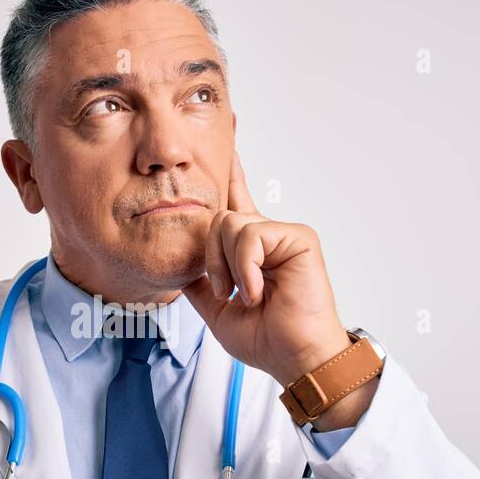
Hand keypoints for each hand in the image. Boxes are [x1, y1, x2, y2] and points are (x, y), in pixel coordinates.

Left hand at [182, 151, 377, 429]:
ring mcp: (283, 233)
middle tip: (226, 292)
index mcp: (249, 248)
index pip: (235, 197)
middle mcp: (267, 234)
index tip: (232, 121)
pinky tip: (259, 291)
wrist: (293, 357)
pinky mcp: (298, 236)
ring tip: (246, 294)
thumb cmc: (265, 338)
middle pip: (215, 218)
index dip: (231, 164)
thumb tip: (181, 259)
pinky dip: (247, 268)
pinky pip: (250, 236)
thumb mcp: (214, 307)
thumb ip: (197, 276)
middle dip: (211, 259)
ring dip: (227, 267)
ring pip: (228, 225)